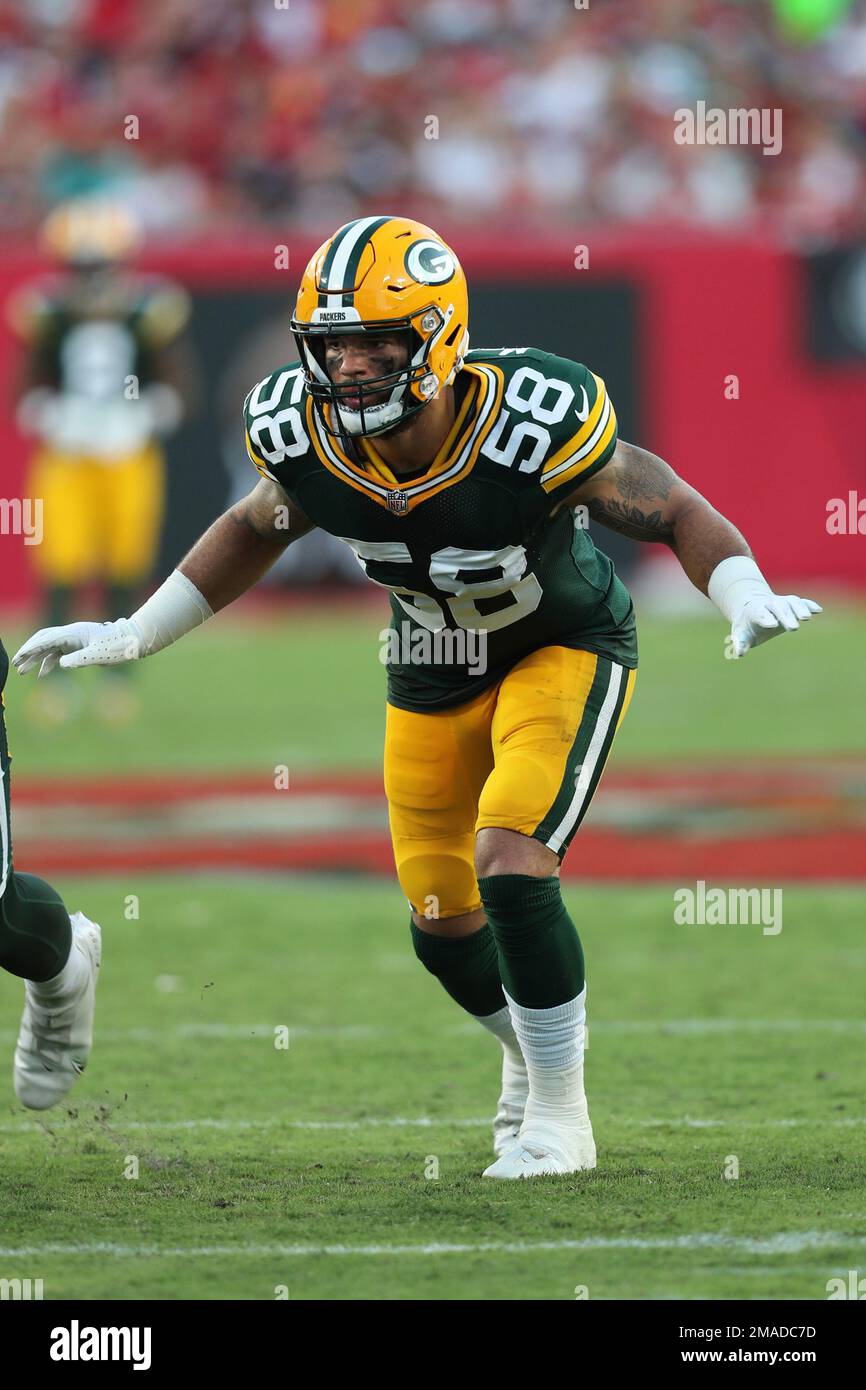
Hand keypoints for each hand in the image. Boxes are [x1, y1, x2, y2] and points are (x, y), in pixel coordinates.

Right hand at [13, 619, 143, 677]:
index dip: (32, 649)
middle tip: (15, 663)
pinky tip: (43, 674)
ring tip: (22, 671)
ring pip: (49, 647)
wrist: (133, 641)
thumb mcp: (99, 655)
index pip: (47, 639)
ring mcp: (74, 639)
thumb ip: (80, 659)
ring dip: (35, 659)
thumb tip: (60, 664)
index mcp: (74, 633)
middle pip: (43, 640)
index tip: (20, 657)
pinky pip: (58, 653)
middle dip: (28, 652)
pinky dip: (49, 662)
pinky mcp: (78, 646)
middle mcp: (71, 633)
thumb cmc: (118, 646)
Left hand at [729, 594, 821, 658]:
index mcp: (754, 611)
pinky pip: (801, 602)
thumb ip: (740, 643)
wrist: (751, 607)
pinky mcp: (791, 604)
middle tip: (793, 628)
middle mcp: (768, 604)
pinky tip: (818, 610)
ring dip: (799, 609)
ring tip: (807, 618)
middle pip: (778, 607)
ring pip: (790, 602)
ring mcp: (781, 602)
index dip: (765, 619)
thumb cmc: (745, 625)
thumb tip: (739, 654)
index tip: (772, 625)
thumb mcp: (740, 634)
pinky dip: (808, 605)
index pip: (760, 613)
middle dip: (785, 616)